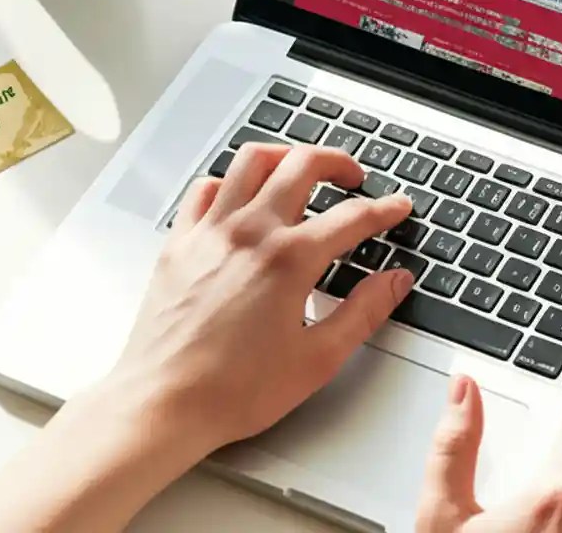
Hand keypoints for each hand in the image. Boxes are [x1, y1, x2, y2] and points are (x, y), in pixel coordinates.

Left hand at [0, 143, 416, 532]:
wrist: (163, 404)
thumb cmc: (233, 390)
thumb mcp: (318, 359)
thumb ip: (364, 312)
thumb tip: (394, 282)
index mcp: (290, 260)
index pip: (353, 216)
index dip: (385, 209)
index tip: (398, 208)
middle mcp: (249, 233)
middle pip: (302, 164)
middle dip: (338, 162)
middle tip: (354, 178)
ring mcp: (210, 232)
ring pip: (251, 161)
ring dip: (285, 157)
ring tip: (302, 169)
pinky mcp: (180, 242)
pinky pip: (207, 189)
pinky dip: (232, 182)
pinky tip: (242, 197)